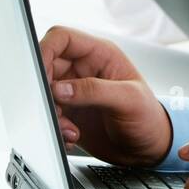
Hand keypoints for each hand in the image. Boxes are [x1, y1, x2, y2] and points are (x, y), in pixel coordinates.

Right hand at [39, 25, 171, 166]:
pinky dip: (54, 127)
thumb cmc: (149, 118)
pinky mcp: (69, 113)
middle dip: (46, 91)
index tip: (39, 73)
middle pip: (46, 67)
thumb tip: (60, 89)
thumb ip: (94, 91)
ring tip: (70, 129)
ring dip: (51, 113)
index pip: (62, 39)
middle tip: (56, 109)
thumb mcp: (128, 100)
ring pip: (44, 93)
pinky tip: (71, 136)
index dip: (45, 50)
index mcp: (100, 55)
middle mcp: (83, 70)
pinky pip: (48, 114)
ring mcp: (74, 92)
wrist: (148, 150)